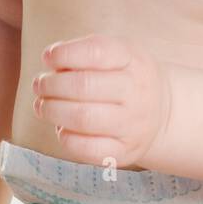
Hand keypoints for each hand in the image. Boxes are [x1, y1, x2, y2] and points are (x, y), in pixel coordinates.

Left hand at [31, 34, 171, 168]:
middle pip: (84, 86)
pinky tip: (61, 129)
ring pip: (83, 118)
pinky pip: (88, 149)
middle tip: (39, 85)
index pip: (96, 51)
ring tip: (42, 106)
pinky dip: (66, 138)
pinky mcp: (125, 152)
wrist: (163, 112)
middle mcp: (137, 91)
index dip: (64, 54)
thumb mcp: (117, 54)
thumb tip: (51, 61)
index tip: (48, 58)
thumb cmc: (126, 77)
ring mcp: (133, 124)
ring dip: (52, 111)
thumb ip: (84, 53)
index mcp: (133, 59)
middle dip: (51, 85)